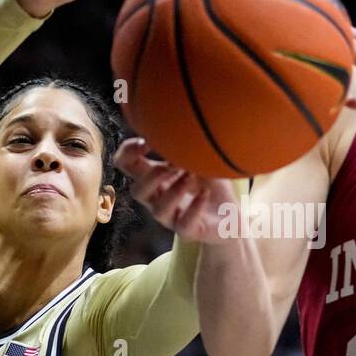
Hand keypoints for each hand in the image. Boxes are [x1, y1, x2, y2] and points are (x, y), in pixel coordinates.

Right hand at [113, 138, 238, 242]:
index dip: (128, 152)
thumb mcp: (198, 159)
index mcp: (153, 179)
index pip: (125, 165)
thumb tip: (176, 125)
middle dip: (153, 176)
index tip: (146, 141)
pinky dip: (194, 207)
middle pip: (137, 191)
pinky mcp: (188, 230)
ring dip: (173, 189)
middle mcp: (156, 199)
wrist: (230, 215)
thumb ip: (185, 146)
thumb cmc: (209, 184)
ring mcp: (171, 217)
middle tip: (174, 163)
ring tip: (191, 175)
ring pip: (158, 209)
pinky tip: (205, 194)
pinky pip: (184, 224)